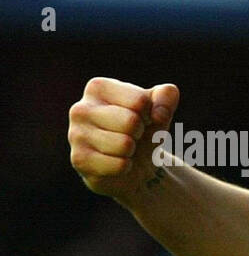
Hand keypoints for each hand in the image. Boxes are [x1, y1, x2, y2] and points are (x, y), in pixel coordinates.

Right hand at [69, 77, 178, 198]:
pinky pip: (119, 165)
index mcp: (98, 88)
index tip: (142, 118)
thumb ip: (166, 96)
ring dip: (132, 151)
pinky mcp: (80, 160)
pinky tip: (116, 162)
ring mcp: (76, 135)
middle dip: (141, 133)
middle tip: (132, 136)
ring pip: (125, 144)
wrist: (133, 166)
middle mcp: (80, 108)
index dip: (150, 114)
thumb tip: (159, 112)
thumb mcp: (159, 109)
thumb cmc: (143, 130)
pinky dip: (126, 167)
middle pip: (131, 122)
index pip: (140, 101)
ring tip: (124, 149)